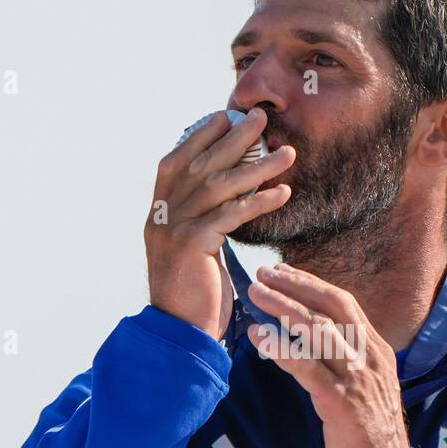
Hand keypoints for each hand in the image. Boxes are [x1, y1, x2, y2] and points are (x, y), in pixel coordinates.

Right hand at [144, 109, 294, 341]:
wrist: (178, 331)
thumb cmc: (193, 293)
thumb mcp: (190, 249)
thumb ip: (200, 220)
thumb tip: (227, 193)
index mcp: (158, 212)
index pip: (176, 161)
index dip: (200, 136)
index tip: (227, 116)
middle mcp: (161, 214)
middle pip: (200, 165)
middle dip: (232, 138)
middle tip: (261, 118)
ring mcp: (173, 228)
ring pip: (219, 185)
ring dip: (257, 165)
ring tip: (287, 153)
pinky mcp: (192, 244)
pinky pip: (232, 215)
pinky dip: (260, 201)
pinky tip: (283, 192)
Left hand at [245, 264, 410, 447]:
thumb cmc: (370, 430)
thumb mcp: (366, 384)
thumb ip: (346, 358)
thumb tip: (311, 337)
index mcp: (376, 349)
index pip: (343, 303)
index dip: (311, 284)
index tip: (283, 271)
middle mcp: (369, 357)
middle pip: (330, 308)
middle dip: (295, 285)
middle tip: (263, 273)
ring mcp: (356, 379)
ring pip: (318, 331)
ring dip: (283, 307)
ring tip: (255, 294)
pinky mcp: (340, 403)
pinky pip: (307, 368)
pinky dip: (281, 349)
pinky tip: (259, 337)